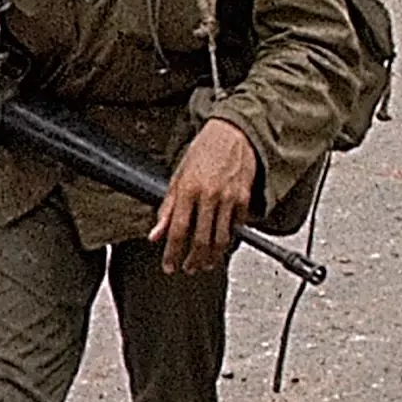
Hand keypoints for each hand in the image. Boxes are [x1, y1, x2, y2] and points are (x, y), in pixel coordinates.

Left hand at [154, 119, 258, 273]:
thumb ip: (167, 208)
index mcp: (188, 189)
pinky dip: (229, 240)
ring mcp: (229, 198)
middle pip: (201, 240)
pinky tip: (222, 246)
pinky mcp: (245, 199)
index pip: (178, 230)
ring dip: (212, 257)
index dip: (172, 253)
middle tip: (188, 268)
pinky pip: (237, 228)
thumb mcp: (177, 176)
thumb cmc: (204, 151)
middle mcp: (209, 195)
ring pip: (221, 239)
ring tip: (205, 264)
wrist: (233, 133)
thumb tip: (156, 233)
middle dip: (193, 260)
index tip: (169, 265)